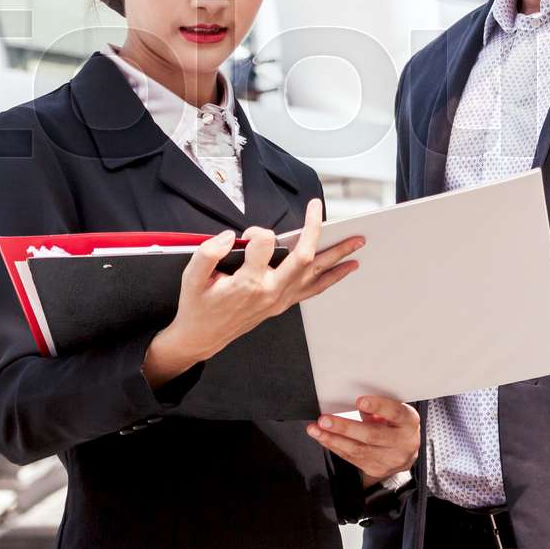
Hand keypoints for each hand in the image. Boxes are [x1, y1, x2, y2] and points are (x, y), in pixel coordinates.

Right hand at [143, 199, 363, 386]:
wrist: (202, 337)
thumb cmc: (199, 306)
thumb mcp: (192, 277)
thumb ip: (208, 253)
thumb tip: (228, 236)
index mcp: (248, 282)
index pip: (264, 244)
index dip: (258, 231)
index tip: (248, 234)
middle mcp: (270, 290)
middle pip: (303, 257)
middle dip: (315, 231)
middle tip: (319, 211)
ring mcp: (280, 299)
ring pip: (316, 274)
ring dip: (338, 256)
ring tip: (357, 241)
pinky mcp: (283, 303)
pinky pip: (315, 289)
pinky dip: (334, 277)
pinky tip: (347, 267)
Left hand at [306, 396, 419, 485]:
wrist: (406, 452)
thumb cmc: (397, 425)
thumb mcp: (394, 412)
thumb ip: (378, 408)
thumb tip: (356, 404)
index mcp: (409, 422)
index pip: (395, 412)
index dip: (378, 406)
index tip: (359, 401)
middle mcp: (403, 442)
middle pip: (372, 435)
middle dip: (345, 427)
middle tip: (324, 420)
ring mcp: (390, 459)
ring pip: (358, 450)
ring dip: (333, 439)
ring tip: (316, 430)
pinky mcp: (376, 469)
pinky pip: (352, 458)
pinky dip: (335, 447)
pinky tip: (324, 439)